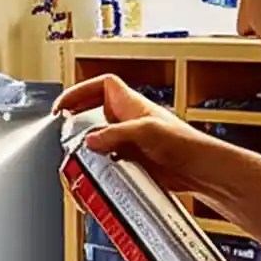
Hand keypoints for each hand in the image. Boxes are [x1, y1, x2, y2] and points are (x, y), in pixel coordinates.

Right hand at [53, 74, 220, 195]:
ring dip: (84, 148)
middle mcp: (127, 121)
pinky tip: (92, 175)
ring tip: (73, 156)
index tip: (63, 105)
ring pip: (97, 139)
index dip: (81, 90)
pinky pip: (105, 161)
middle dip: (76, 118)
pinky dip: (94, 167)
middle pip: (93, 111)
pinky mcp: (130, 162)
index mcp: (131, 105)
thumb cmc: (184, 143)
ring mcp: (128, 142)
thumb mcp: (146, 132)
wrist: (199, 170)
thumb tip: (90, 140)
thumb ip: (115, 134)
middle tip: (62, 127)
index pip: (102, 85)